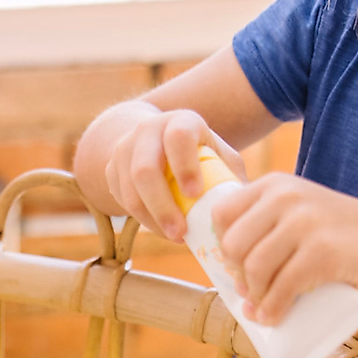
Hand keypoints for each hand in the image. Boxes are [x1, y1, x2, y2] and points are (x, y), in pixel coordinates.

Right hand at [105, 107, 244, 242]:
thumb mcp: (217, 154)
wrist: (154, 139)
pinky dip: (143, 220)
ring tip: (174, 236)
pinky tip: (162, 229)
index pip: (178, 138)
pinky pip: (122, 201)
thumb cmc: (198, 153)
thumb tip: (245, 210)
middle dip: (162, 206)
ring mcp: (125, 149)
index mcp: (180, 121)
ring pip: (130, 190)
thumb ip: (230, 175)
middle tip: (180, 233)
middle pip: (145, 169)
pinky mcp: (111, 169)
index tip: (195, 193)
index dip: (185, 166)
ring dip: (152, 219)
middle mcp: (147, 130)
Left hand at [211, 173, 357, 324]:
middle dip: (236, 275)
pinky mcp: (322, 252)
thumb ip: (266, 223)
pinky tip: (273, 318)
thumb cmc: (337, 237)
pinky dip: (272, 309)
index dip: (222, 246)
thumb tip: (225, 266)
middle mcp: (286, 197)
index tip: (236, 265)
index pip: (222, 214)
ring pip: (253, 268)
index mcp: (274, 185)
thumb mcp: (299, 212)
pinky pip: (281, 288)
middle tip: (250, 291)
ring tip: (262, 308)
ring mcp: (305, 222)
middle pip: (234, 245)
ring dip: (254, 296)